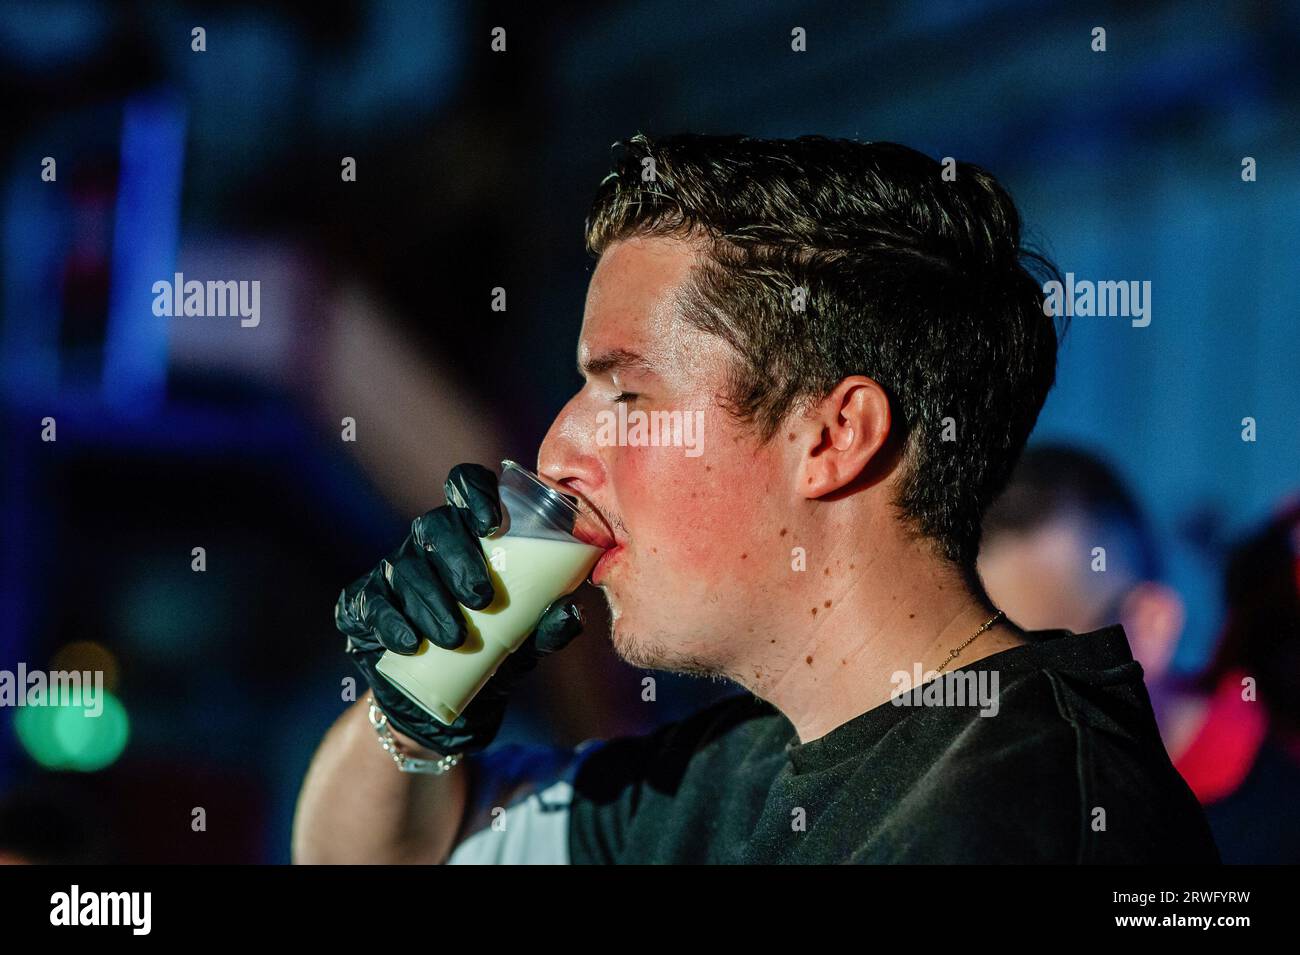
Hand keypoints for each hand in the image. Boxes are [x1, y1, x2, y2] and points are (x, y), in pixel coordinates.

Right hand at [335, 463, 584, 755]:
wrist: (442, 705)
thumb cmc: (490, 656)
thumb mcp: (525, 644)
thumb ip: (546, 628)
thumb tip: (570, 614)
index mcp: (470, 535)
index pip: (465, 487)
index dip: (475, 493)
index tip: (495, 525)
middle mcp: (428, 545)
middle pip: (434, 526)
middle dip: (458, 559)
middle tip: (482, 599)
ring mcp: (392, 572)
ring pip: (405, 568)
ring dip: (431, 601)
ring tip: (455, 638)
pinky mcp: (363, 605)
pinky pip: (371, 603)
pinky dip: (390, 622)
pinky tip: (409, 642)